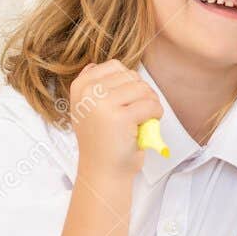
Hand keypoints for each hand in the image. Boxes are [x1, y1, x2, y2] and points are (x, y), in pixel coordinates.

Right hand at [68, 61, 163, 181]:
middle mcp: (88, 93)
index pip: (115, 66)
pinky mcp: (120, 118)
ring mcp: (103, 104)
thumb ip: (92, 87)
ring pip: (143, 89)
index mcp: (80, 87)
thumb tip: (95, 64)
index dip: (129, 82)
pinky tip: (147, 125)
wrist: (104, 172)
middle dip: (142, 94)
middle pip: (132, 77)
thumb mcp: (87, 109)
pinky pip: (151, 105)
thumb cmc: (103, 141)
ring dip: (151, 104)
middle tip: (137, 113)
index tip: (125, 101)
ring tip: (142, 119)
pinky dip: (156, 114)